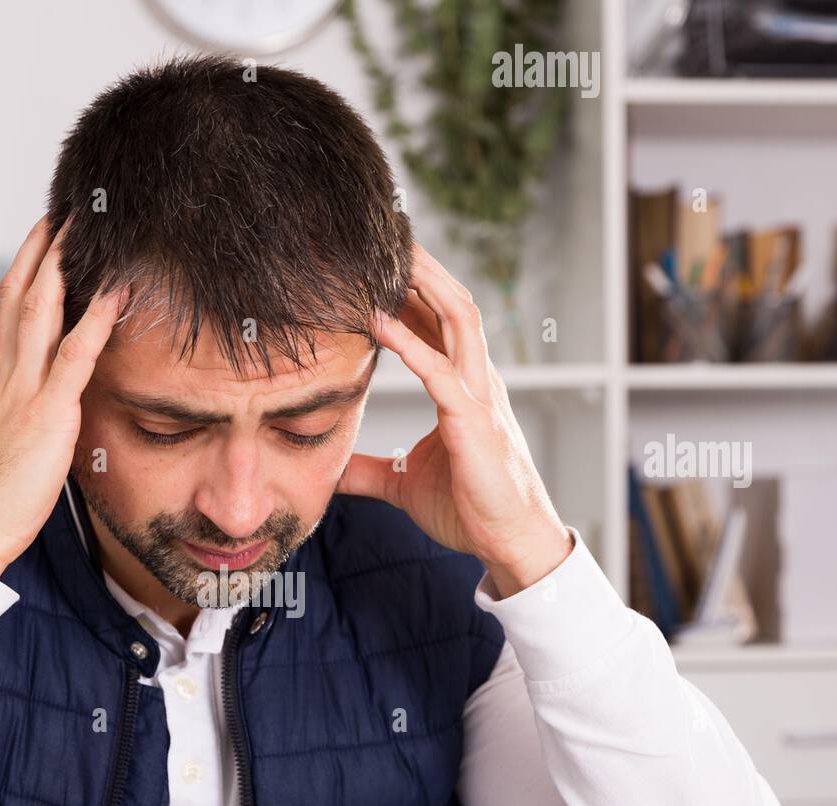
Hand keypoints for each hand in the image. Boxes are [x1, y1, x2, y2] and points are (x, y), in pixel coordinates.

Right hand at [0, 215, 127, 577]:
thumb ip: (20, 414)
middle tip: (67, 208)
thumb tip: (41, 407)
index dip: (29, 267)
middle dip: (45, 248)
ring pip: (42, 309)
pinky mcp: (46, 414)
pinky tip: (116, 294)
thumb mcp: (3, 442)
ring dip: (66, 264)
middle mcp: (4, 373)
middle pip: (22, 292)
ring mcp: (23, 389)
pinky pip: (74, 357)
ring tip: (89, 227)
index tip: (46, 237)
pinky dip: (96, 321)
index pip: (9, 308)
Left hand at [338, 243, 572, 597]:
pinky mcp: (474, 423)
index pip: (437, 323)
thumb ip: (366, 469)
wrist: (508, 543)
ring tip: (388, 253)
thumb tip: (328, 467)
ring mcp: (479, 398)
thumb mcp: (402, 483)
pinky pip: (441, 373)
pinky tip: (378, 323)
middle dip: (420, 266)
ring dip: (422, 284)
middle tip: (383, 232)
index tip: (374, 263)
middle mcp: (475, 381)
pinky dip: (410, 345)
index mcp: (461, 388)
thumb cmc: (468, 510)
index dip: (409, 289)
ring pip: (456, 321)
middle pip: (451, 304)